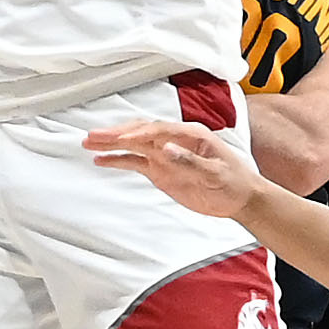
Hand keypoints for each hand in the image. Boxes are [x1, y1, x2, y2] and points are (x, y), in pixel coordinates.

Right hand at [84, 116, 259, 225]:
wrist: (240, 198)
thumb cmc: (234, 181)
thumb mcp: (216, 173)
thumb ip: (191, 162)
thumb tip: (167, 148)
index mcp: (190, 135)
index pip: (158, 130)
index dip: (137, 133)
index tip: (119, 139)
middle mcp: (174, 140)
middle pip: (140, 132)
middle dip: (116, 134)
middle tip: (93, 136)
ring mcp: (166, 155)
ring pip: (134, 145)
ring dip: (112, 144)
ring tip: (88, 143)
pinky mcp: (161, 170)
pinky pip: (136, 162)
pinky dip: (118, 160)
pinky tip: (101, 160)